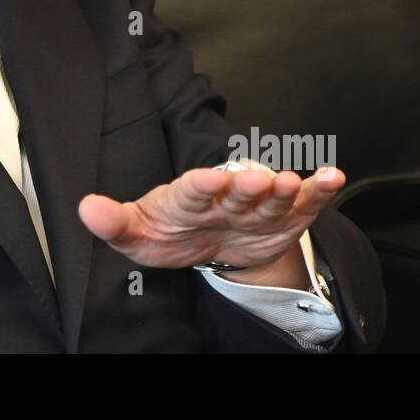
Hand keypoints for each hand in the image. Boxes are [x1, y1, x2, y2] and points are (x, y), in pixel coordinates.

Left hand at [77, 165, 345, 270]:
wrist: (208, 242)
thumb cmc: (170, 232)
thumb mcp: (138, 234)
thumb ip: (114, 223)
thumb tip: (86, 208)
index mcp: (188, 199)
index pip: (192, 190)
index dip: (200, 185)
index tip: (207, 179)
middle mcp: (225, 198)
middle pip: (236, 192)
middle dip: (245, 187)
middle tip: (255, 181)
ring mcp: (256, 206)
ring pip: (271, 198)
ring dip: (283, 189)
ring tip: (292, 182)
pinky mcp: (285, 217)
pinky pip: (305, 203)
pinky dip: (320, 190)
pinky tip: (334, 177)